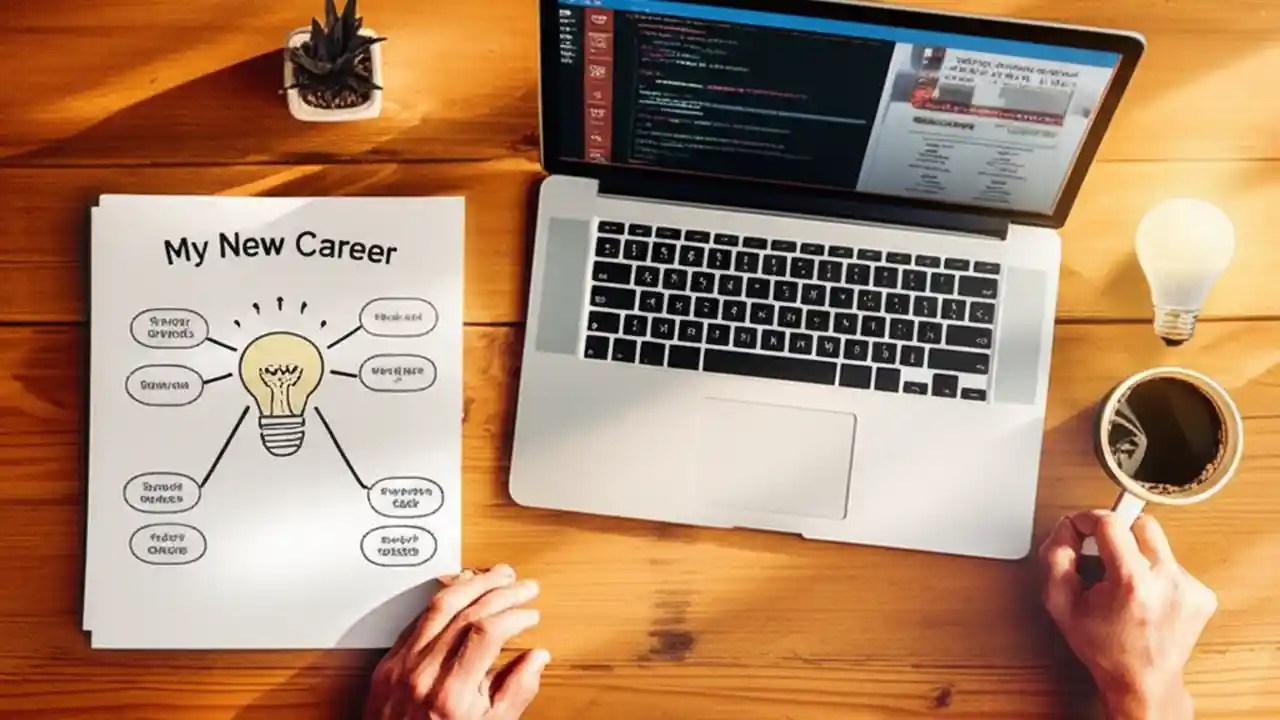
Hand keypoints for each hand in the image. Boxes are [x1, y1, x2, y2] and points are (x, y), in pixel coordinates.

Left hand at [364, 565, 549, 719]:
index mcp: (451, 696)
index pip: (488, 632)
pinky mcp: (386, 663)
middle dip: (501, 592)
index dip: (515, 615)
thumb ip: (516, 693)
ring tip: (496, 576)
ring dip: (472, 584)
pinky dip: (443, 599)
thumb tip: (537, 658)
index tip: (530, 615)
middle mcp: (423, 675)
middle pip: (466, 612)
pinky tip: (461, 590)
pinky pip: (417, 618)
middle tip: (523, 587)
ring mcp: (400, 666)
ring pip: (439, 606)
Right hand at [1039, 511, 1216, 719]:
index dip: (1090, 518)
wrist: (1143, 681)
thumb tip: (1066, 528)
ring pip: (1158, 545)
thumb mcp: (1061, 605)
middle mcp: (1167, 580)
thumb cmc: (1103, 649)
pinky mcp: (1202, 594)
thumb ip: (1056, 558)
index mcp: (1131, 582)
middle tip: (1104, 552)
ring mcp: (1189, 587)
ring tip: (1124, 584)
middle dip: (1118, 533)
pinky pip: (1173, 565)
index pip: (1112, 522)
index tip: (1082, 526)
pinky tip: (1145, 597)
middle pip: (1141, 524)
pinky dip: (1156, 574)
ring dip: (1137, 556)